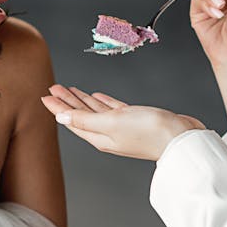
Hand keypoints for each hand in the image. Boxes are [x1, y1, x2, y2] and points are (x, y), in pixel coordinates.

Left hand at [41, 85, 204, 160]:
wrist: (180, 138)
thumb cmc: (149, 131)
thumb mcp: (112, 123)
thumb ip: (86, 120)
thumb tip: (61, 119)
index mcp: (99, 136)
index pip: (72, 120)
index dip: (58, 107)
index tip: (45, 95)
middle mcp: (108, 133)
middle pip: (81, 114)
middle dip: (67, 101)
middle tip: (54, 87)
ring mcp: (121, 127)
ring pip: (95, 111)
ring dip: (82, 100)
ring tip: (70, 89)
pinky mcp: (135, 121)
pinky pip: (112, 109)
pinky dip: (103, 102)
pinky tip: (97, 96)